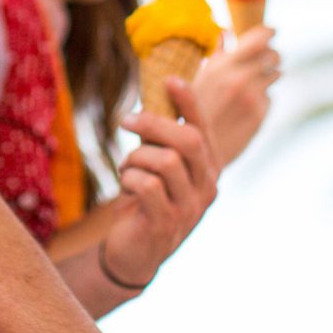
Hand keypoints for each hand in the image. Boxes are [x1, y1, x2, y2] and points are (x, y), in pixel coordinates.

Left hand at [101, 80, 221, 286]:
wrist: (133, 253)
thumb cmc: (145, 201)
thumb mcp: (157, 166)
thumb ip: (161, 139)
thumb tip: (153, 100)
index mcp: (207, 168)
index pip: (203, 128)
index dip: (188, 102)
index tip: (169, 79)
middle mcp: (206, 187)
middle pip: (188, 140)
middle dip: (153, 123)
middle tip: (126, 119)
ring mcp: (190, 208)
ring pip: (165, 160)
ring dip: (136, 158)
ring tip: (127, 169)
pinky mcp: (167, 223)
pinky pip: (147, 185)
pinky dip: (129, 179)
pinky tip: (125, 189)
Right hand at [192, 26, 278, 168]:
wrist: (193, 148)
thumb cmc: (191, 108)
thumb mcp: (200, 76)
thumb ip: (218, 54)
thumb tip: (226, 32)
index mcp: (223, 65)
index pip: (259, 39)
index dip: (268, 32)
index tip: (271, 31)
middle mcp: (240, 80)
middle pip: (273, 55)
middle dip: (270, 54)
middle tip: (265, 57)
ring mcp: (252, 99)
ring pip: (275, 75)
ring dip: (268, 74)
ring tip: (254, 79)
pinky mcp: (259, 116)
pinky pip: (270, 97)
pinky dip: (263, 96)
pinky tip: (248, 103)